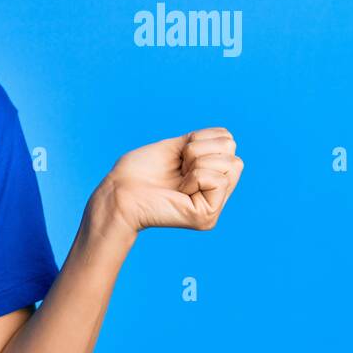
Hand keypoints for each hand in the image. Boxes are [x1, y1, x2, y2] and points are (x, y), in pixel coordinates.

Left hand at [100, 127, 243, 233]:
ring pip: (232, 164)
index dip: (202, 138)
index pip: (228, 141)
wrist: (118, 193)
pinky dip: (194, 177)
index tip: (179, 154)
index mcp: (208, 175)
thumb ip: (202, 143)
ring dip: (197, 162)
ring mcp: (213, 206)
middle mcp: (215, 192)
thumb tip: (227, 137)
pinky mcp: (207, 216)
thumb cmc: (137, 171)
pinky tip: (179, 190)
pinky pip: (217, 180)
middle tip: (178, 167)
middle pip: (234, 152)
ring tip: (178, 178)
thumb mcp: (175, 147)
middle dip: (200, 149)